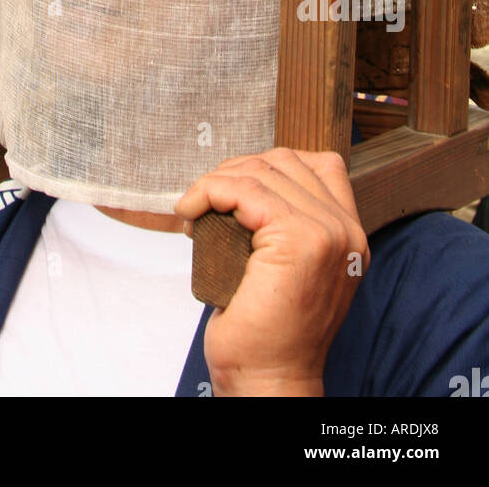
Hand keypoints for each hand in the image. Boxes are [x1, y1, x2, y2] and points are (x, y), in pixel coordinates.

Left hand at [176, 148, 368, 396]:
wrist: (267, 380)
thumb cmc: (266, 332)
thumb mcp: (287, 268)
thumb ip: (286, 225)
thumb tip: (243, 181)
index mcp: (349, 234)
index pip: (318, 164)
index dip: (268, 165)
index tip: (233, 189)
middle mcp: (347, 230)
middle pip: (285, 161)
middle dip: (235, 170)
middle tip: (204, 199)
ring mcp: (328, 233)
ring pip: (262, 171)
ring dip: (217, 181)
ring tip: (196, 208)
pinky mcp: (300, 240)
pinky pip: (245, 190)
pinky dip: (210, 190)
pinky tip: (192, 210)